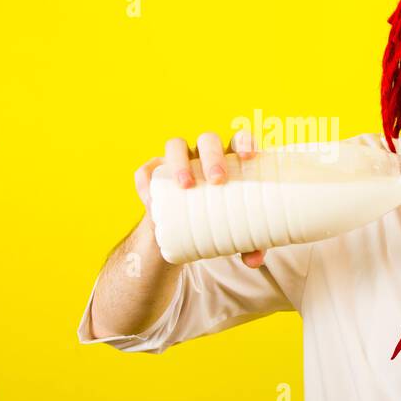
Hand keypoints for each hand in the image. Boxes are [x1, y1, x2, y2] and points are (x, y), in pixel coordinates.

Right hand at [133, 129, 266, 267]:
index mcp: (228, 160)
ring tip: (186, 185)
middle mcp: (201, 155)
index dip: (243, 141)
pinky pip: (145, 173)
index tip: (249, 158)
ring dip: (180, 161)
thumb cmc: (220, 224)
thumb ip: (250, 246)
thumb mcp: (236, 235)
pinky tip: (152, 201)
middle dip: (213, 155)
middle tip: (219, 180)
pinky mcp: (152, 176)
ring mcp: (175, 162)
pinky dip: (147, 184)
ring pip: (175, 146)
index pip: (237, 139)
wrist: (181, 236)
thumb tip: (255, 261)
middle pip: (208, 140)